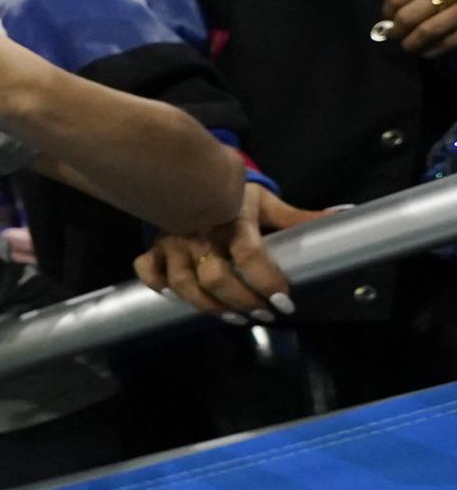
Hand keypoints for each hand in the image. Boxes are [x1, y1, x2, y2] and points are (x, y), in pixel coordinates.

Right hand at [134, 182, 326, 321]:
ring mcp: (174, 244)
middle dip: (241, 301)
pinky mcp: (155, 248)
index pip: (249, 256)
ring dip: (207, 306)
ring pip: (183, 283)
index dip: (266, 281)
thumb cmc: (231, 191)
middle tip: (263, 314)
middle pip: (215, 278)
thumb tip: (341, 216)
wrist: (188, 171)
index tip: (284, 301)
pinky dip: (158, 286)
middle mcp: (200, 237)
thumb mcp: (264, 202)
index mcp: (231, 223)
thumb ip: (296, 217)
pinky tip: (173, 296)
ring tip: (232, 318)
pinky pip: (148, 271)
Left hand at [382, 0, 456, 55]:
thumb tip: (392, 14)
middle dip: (396, 31)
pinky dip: (432, 50)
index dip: (386, 12)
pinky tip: (428, 51)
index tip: (387, 19)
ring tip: (410, 47)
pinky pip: (449, 42)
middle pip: (408, 15)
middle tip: (396, 37)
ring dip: (411, 44)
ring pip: (426, 31)